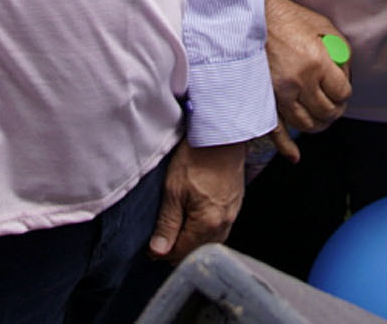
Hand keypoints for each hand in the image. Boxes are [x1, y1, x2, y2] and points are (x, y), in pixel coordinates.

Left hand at [148, 140, 245, 261]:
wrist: (221, 134)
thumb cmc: (196, 157)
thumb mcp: (173, 190)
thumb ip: (167, 224)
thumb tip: (158, 251)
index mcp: (208, 223)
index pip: (181, 253)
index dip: (162, 252)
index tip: (150, 247)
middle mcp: (224, 223)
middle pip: (197, 250)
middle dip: (178, 248)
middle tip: (160, 238)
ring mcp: (233, 213)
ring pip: (210, 240)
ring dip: (193, 240)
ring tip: (177, 229)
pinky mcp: (236, 203)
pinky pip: (221, 227)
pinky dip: (206, 229)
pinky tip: (196, 218)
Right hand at [264, 0, 350, 147]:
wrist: (249, 15)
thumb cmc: (286, 17)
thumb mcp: (322, 26)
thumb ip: (340, 51)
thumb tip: (345, 74)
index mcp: (316, 62)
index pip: (341, 93)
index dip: (345, 93)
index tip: (342, 90)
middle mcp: (299, 82)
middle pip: (326, 111)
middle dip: (335, 110)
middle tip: (334, 105)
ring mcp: (279, 93)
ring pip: (305, 124)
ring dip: (317, 124)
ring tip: (320, 118)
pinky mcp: (263, 99)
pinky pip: (275, 131)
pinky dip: (286, 147)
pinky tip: (294, 155)